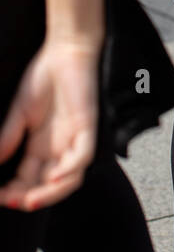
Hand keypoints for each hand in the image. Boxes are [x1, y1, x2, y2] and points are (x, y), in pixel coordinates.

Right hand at [0, 38, 98, 210]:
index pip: (27, 179)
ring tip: (29, 200)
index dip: (13, 191)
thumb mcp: (19, 112)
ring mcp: (75, 139)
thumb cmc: (43, 79)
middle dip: (29, 197)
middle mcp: (59, 148)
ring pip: (70, 178)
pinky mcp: (88, 126)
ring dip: (50, 192)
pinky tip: (53, 176)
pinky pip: (83, 155)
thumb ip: (8, 137)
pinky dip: (70, 169)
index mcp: (41, 147)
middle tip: (9, 201)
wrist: (66, 50)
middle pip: (48, 185)